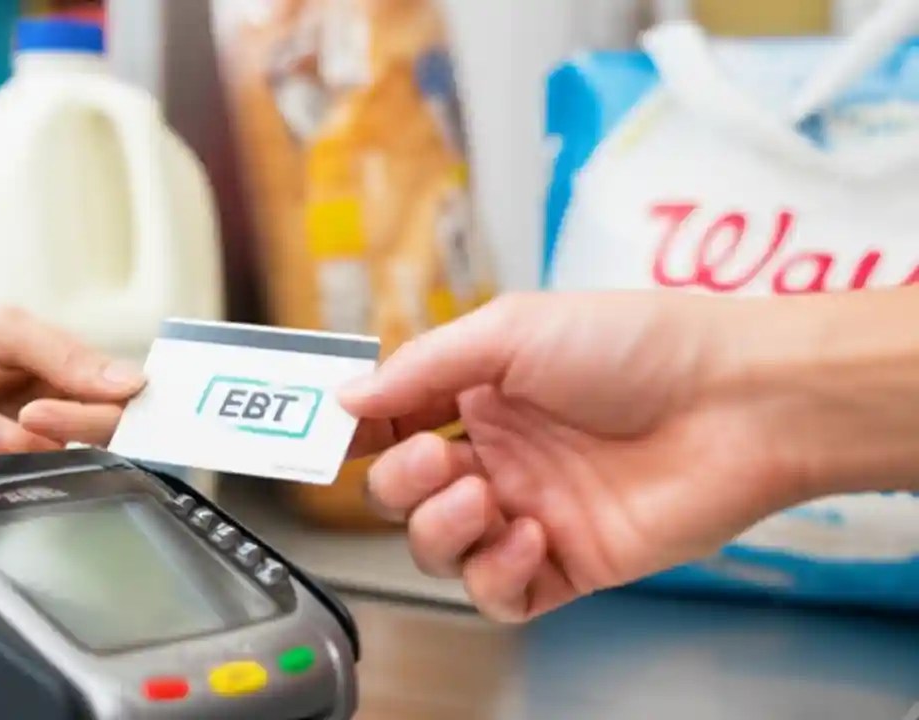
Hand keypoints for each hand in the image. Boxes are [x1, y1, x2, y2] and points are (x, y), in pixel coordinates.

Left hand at [0, 306, 144, 464]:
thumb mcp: (2, 330)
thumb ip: (68, 356)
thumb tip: (132, 382)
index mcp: (63, 361)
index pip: (123, 386)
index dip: (131, 398)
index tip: (123, 404)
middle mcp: (56, 400)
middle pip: (108, 427)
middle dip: (77, 422)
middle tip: (36, 411)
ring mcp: (32, 438)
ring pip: (72, 456)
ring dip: (32, 441)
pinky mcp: (6, 471)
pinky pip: (34, 477)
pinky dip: (8, 457)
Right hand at [339, 291, 813, 622]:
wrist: (737, 402)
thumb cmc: (635, 346)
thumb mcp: (509, 331)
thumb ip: (420, 369)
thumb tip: (345, 398)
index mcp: (478, 396)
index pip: (392, 425)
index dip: (357, 434)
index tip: (329, 436)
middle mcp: (498, 456)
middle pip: (402, 496)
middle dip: (401, 485)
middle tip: (438, 462)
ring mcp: (529, 511)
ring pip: (439, 550)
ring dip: (441, 530)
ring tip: (484, 497)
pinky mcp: (567, 562)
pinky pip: (497, 594)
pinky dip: (494, 573)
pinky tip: (527, 534)